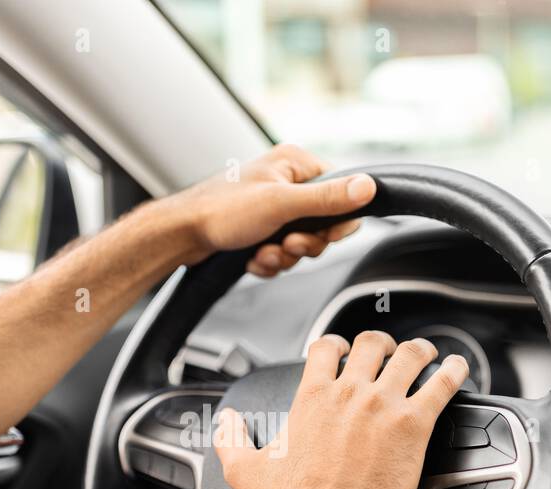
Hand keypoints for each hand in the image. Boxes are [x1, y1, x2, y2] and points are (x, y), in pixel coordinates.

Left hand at [167, 144, 376, 276]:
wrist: (181, 235)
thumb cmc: (221, 210)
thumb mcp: (282, 204)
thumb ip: (327, 199)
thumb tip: (369, 187)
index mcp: (295, 164)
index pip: (341, 191)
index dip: (336, 221)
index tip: (324, 235)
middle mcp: (285, 182)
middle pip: (323, 224)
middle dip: (304, 244)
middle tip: (285, 244)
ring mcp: (272, 207)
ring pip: (301, 242)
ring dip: (284, 256)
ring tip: (262, 253)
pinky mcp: (260, 229)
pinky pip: (281, 252)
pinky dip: (269, 261)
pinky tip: (253, 259)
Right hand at [214, 332, 470, 488]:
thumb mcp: (245, 471)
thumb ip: (231, 440)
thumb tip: (225, 421)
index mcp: (312, 397)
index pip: (327, 348)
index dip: (337, 343)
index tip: (344, 350)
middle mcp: (350, 392)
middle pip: (372, 344)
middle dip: (382, 344)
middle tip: (389, 354)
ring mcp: (384, 405)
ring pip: (410, 355)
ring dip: (420, 350)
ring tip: (428, 354)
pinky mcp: (413, 424)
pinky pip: (441, 384)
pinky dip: (453, 370)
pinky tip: (458, 368)